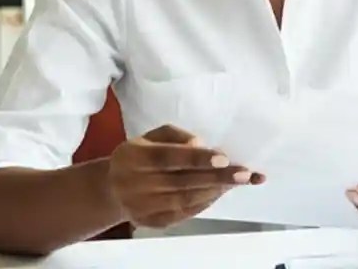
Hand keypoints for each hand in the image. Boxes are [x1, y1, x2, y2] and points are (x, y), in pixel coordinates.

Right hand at [107, 124, 264, 228]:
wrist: (112, 188)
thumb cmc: (141, 154)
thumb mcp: (153, 136)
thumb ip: (176, 136)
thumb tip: (201, 145)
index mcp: (133, 156)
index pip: (168, 158)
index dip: (197, 158)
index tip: (224, 158)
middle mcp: (134, 184)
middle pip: (181, 181)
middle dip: (217, 177)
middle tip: (245, 173)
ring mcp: (141, 207)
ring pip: (185, 199)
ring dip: (216, 190)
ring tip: (239, 181)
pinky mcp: (151, 222)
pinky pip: (184, 213)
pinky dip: (206, 202)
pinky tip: (221, 192)